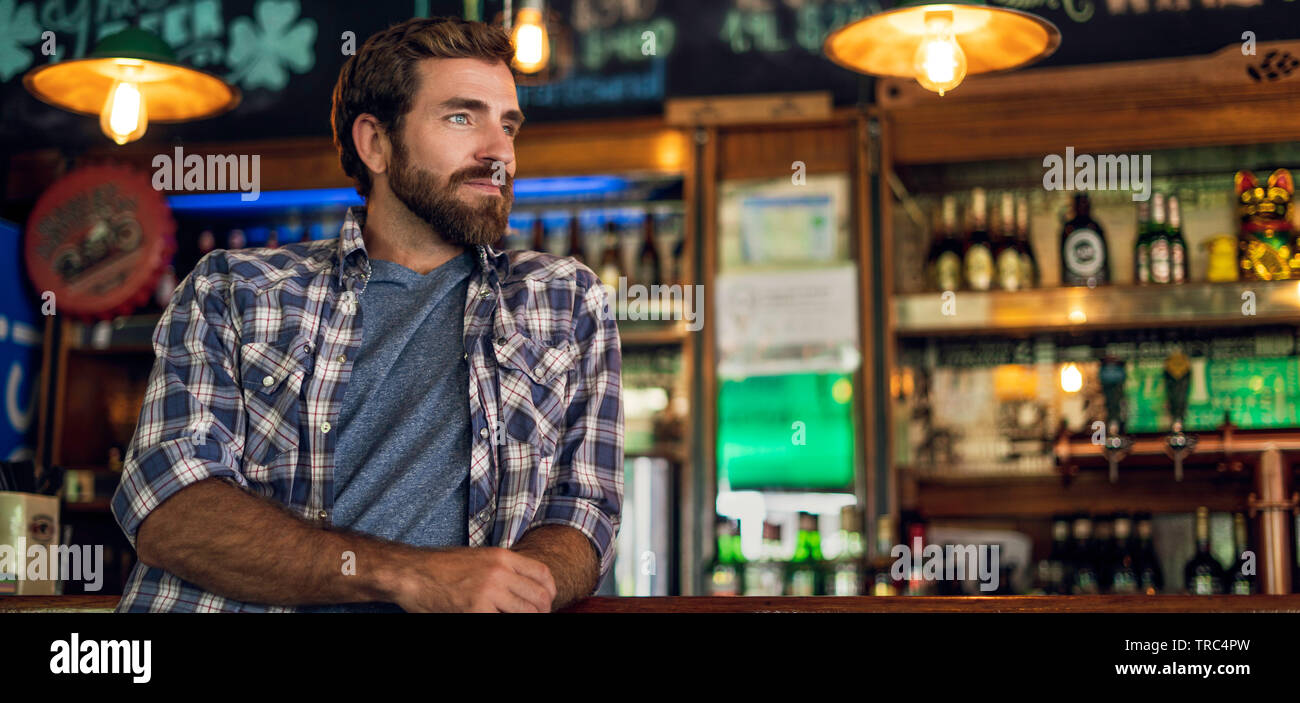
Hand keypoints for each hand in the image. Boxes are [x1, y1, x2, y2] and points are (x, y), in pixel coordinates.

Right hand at [383, 546, 556, 612]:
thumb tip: (524, 587)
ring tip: (516, 619)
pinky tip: (495, 619)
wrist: (412, 572)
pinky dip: (503, 621)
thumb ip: (503, 569)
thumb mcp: (479, 558)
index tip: (546, 602)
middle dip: (541, 612)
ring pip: (526, 613)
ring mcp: (489, 592)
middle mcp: (500, 573)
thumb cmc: (442, 567)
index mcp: (502, 557)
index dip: (550, 592)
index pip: (543, 574)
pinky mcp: (476, 611)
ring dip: (525, 619)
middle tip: (534, 616)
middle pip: (539, 597)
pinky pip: (502, 621)